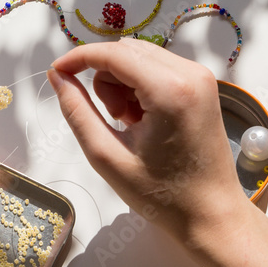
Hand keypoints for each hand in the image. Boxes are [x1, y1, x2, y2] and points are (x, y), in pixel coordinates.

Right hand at [48, 38, 246, 246]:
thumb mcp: (106, 156)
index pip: (114, 53)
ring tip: (130, 125)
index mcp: (170, 90)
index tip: (55, 73)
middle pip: (126, 51)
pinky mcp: (203, 84)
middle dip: (106, 80)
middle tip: (112, 121)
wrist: (212, 214)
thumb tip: (56, 76)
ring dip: (122, 84)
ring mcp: (201, 76)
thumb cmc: (162, 195)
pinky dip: (140, 87)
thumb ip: (77, 110)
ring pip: (140, 57)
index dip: (79, 58)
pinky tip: (144, 121)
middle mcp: (190, 73)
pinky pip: (157, 68)